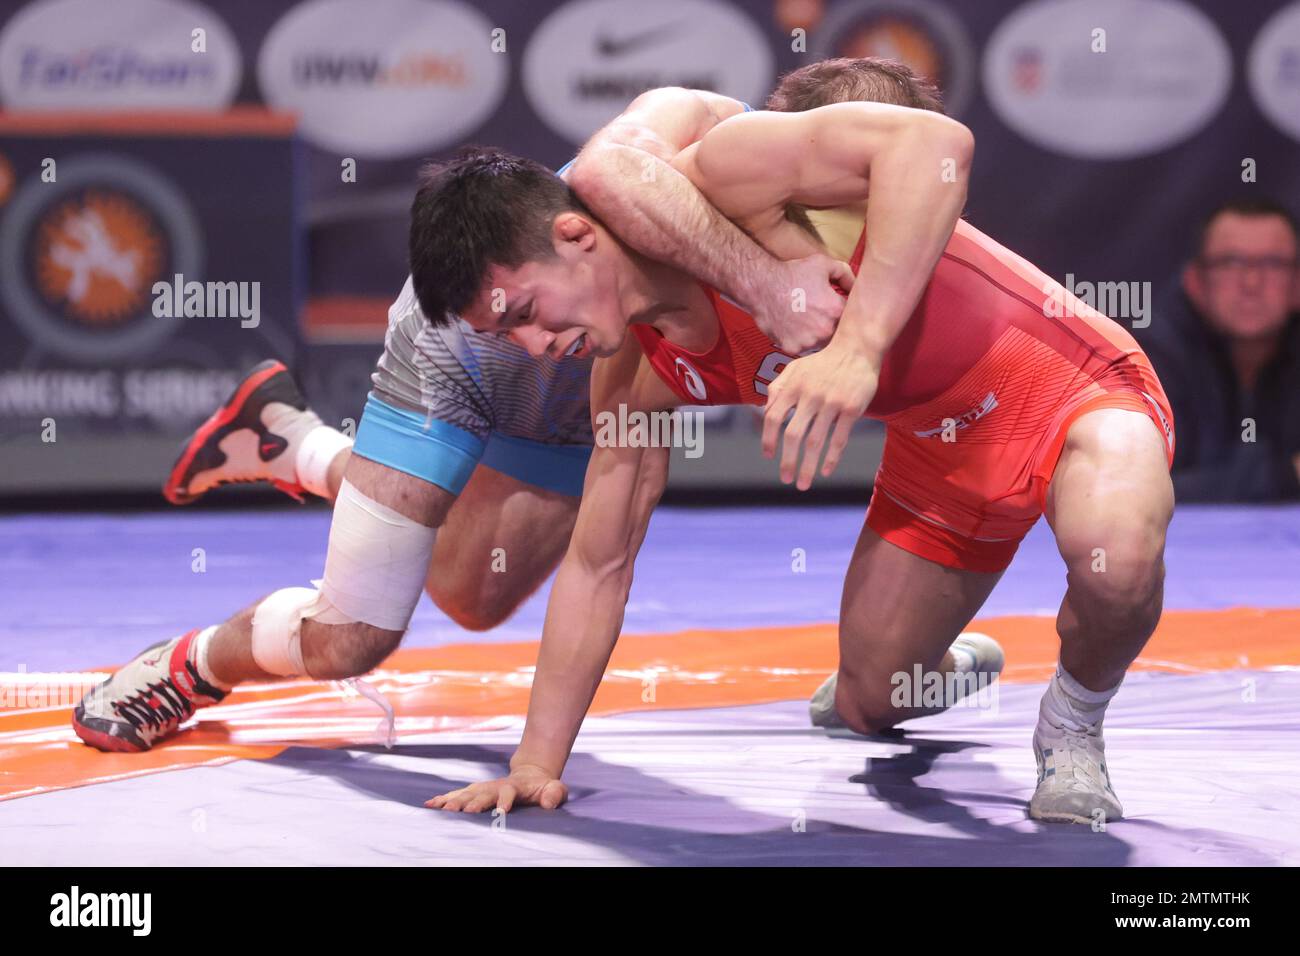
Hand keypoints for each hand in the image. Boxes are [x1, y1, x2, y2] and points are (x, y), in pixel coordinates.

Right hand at [425, 764, 567, 813]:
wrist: (531, 774)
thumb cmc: (544, 787)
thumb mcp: (555, 789)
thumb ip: (555, 794)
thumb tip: (548, 803)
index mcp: (516, 786)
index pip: (509, 791)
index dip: (505, 800)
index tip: (501, 812)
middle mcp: (496, 785)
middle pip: (483, 792)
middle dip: (472, 801)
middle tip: (462, 811)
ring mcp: (484, 787)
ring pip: (467, 793)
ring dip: (454, 800)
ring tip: (441, 809)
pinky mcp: (475, 792)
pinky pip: (457, 795)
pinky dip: (444, 799)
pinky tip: (430, 806)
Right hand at [748, 254, 854, 354]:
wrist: (762, 285)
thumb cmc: (792, 274)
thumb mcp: (823, 264)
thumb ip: (846, 274)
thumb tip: (857, 285)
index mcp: (836, 311)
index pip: (850, 317)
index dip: (840, 310)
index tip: (832, 306)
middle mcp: (825, 330)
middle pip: (836, 333)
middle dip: (830, 324)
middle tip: (816, 313)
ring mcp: (808, 342)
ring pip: (820, 343)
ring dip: (816, 335)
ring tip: (804, 320)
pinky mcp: (793, 349)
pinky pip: (802, 349)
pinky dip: (798, 340)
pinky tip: (792, 327)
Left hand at [761, 344, 878, 488]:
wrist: (856, 349)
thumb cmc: (821, 363)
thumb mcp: (794, 368)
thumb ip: (777, 388)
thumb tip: (764, 413)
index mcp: (793, 386)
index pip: (773, 417)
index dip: (768, 439)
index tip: (768, 457)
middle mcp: (810, 395)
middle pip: (794, 435)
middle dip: (788, 461)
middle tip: (785, 480)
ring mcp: (832, 403)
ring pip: (817, 441)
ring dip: (809, 466)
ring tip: (803, 484)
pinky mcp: (852, 409)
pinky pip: (839, 438)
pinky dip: (831, 458)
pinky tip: (825, 471)